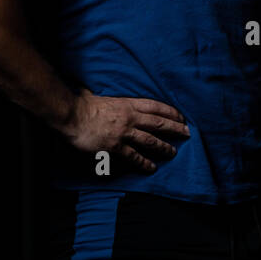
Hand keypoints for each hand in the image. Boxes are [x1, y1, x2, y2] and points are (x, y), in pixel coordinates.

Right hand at [60, 87, 190, 173]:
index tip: (181, 116)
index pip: (155, 107)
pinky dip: (144, 163)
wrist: (72, 115)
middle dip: (175, 128)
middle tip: (187, 133)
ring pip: (150, 140)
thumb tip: (95, 91)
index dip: (170, 112)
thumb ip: (105, 97)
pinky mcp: (115, 146)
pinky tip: (152, 168)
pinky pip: (134, 156)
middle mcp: (130, 117)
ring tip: (173, 152)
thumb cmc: (83, 104)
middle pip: (159, 123)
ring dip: (164, 147)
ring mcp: (124, 132)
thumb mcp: (100, 95)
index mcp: (128, 104)